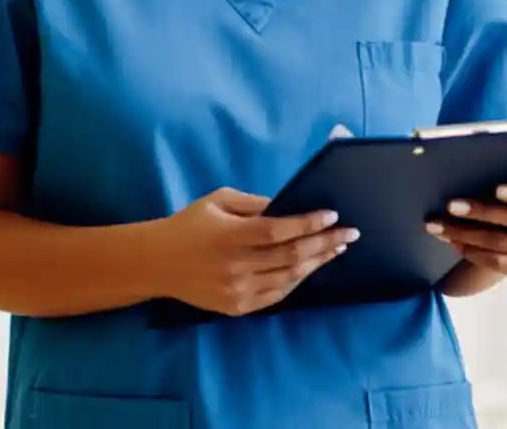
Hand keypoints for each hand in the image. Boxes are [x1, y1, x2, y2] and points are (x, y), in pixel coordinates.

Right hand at [151, 187, 359, 316]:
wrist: (156, 262)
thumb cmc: (189, 224)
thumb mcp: (217, 201)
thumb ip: (254, 203)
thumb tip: (288, 207)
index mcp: (230, 235)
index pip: (278, 230)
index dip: (308, 224)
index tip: (332, 215)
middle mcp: (236, 265)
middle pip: (291, 255)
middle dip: (325, 243)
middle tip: (350, 233)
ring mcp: (238, 290)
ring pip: (289, 277)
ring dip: (317, 262)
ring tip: (337, 249)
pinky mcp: (237, 306)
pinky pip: (277, 296)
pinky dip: (298, 280)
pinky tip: (311, 267)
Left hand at [426, 183, 506, 278]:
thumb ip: (505, 175)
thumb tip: (467, 170)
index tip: (497, 190)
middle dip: (483, 213)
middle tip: (452, 206)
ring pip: (504, 244)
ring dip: (468, 234)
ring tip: (441, 225)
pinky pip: (498, 263)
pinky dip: (472, 251)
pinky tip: (453, 241)